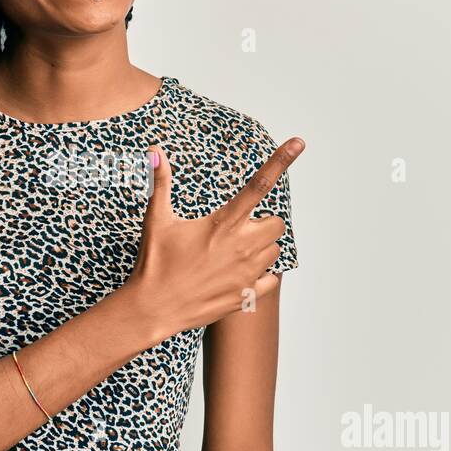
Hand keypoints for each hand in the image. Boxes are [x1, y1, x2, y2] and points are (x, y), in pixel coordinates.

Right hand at [123, 137, 304, 338]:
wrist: (153, 308)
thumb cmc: (155, 262)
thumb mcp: (156, 219)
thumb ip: (161, 182)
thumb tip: (154, 150)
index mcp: (223, 223)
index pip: (259, 184)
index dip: (282, 160)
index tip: (298, 142)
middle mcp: (241, 247)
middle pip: (277, 223)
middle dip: (263, 223)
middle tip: (236, 229)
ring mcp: (247, 273)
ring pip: (274, 251)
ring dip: (261, 248)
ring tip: (231, 253)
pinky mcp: (246, 295)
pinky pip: (272, 280)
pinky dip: (262, 275)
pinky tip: (238, 274)